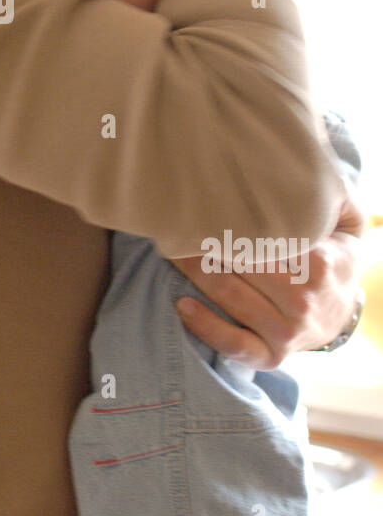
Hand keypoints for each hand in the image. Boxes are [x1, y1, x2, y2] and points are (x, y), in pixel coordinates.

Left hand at [171, 184, 364, 368]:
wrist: (341, 311)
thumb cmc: (333, 255)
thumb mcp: (346, 220)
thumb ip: (329, 191)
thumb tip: (304, 160)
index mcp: (319, 263)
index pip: (265, 236)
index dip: (228, 218)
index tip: (201, 199)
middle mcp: (303, 300)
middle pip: (240, 263)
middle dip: (205, 239)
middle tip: (176, 217)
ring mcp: (287, 332)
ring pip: (230, 296)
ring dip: (194, 270)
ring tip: (169, 246)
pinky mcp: (271, 355)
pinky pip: (234, 345)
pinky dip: (206, 327)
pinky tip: (182, 305)